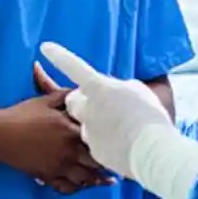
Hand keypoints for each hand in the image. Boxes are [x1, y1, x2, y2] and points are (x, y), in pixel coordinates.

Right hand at [0, 87, 114, 194]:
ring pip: (84, 178)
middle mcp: (67, 150)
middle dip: (106, 161)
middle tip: (115, 159)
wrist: (0, 134)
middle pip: (95, 161)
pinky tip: (83, 184)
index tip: (116, 137)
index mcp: (69, 130)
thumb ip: (65, 95)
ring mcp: (58, 166)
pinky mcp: (47, 176)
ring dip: (96, 179)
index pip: (96, 137)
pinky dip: (77, 188)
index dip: (108, 138)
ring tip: (106, 178)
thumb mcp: (45, 100)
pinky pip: (67, 187)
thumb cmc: (21, 115)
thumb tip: (81, 89)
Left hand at [40, 42, 172, 180]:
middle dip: (81, 102)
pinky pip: (95, 143)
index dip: (59, 56)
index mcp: (99, 87)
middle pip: (72, 101)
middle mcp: (88, 107)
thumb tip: (113, 93)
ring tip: (119, 129)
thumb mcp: (137, 91)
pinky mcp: (93, 150)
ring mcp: (88, 130)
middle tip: (99, 106)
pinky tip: (122, 145)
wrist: (152, 150)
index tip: (45, 47)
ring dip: (95, 124)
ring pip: (83, 124)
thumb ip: (118, 89)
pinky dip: (105, 143)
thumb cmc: (149, 116)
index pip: (74, 67)